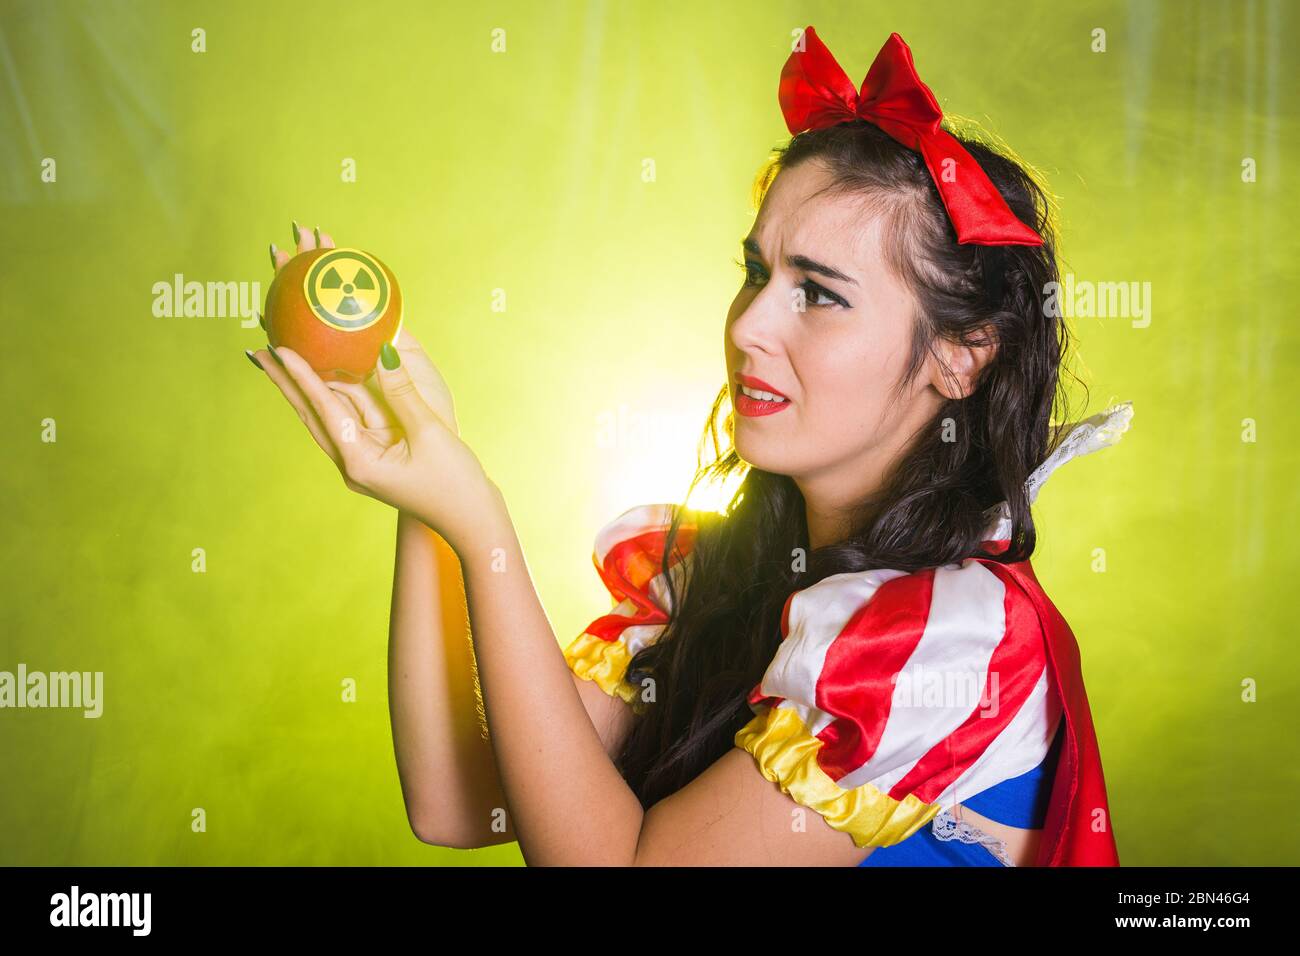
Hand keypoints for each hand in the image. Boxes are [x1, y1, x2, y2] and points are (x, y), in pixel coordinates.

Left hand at [251, 222, 497, 547]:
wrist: (473, 520)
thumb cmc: (455, 485)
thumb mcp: (430, 434)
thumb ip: (403, 392)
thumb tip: (382, 351)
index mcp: (359, 462)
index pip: (324, 410)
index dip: (300, 376)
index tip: (277, 347)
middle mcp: (352, 463)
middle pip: (311, 414)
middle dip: (285, 382)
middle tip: (259, 348)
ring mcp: (362, 462)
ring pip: (327, 417)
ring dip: (304, 388)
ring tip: (279, 357)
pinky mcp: (376, 457)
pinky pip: (352, 420)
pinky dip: (336, 397)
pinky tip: (327, 376)